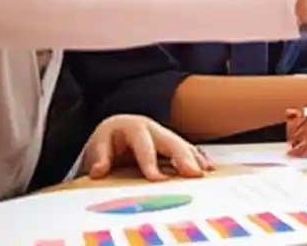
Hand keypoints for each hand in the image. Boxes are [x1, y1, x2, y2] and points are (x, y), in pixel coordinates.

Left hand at [82, 115, 210, 180]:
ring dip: (195, 159)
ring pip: (182, 145)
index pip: (144, 145)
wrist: (114, 133)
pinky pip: (188, 150)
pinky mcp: (172, 145)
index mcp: (134, 127)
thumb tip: (98, 170)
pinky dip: (198, 159)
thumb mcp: (97, 146)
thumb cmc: (107, 141)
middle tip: (194, 173)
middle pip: (171, 141)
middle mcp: (153, 129)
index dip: (150, 162)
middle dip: (183, 157)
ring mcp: (165, 135)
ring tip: (205, 173)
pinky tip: (208, 169)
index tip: (157, 179)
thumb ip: (98, 157)